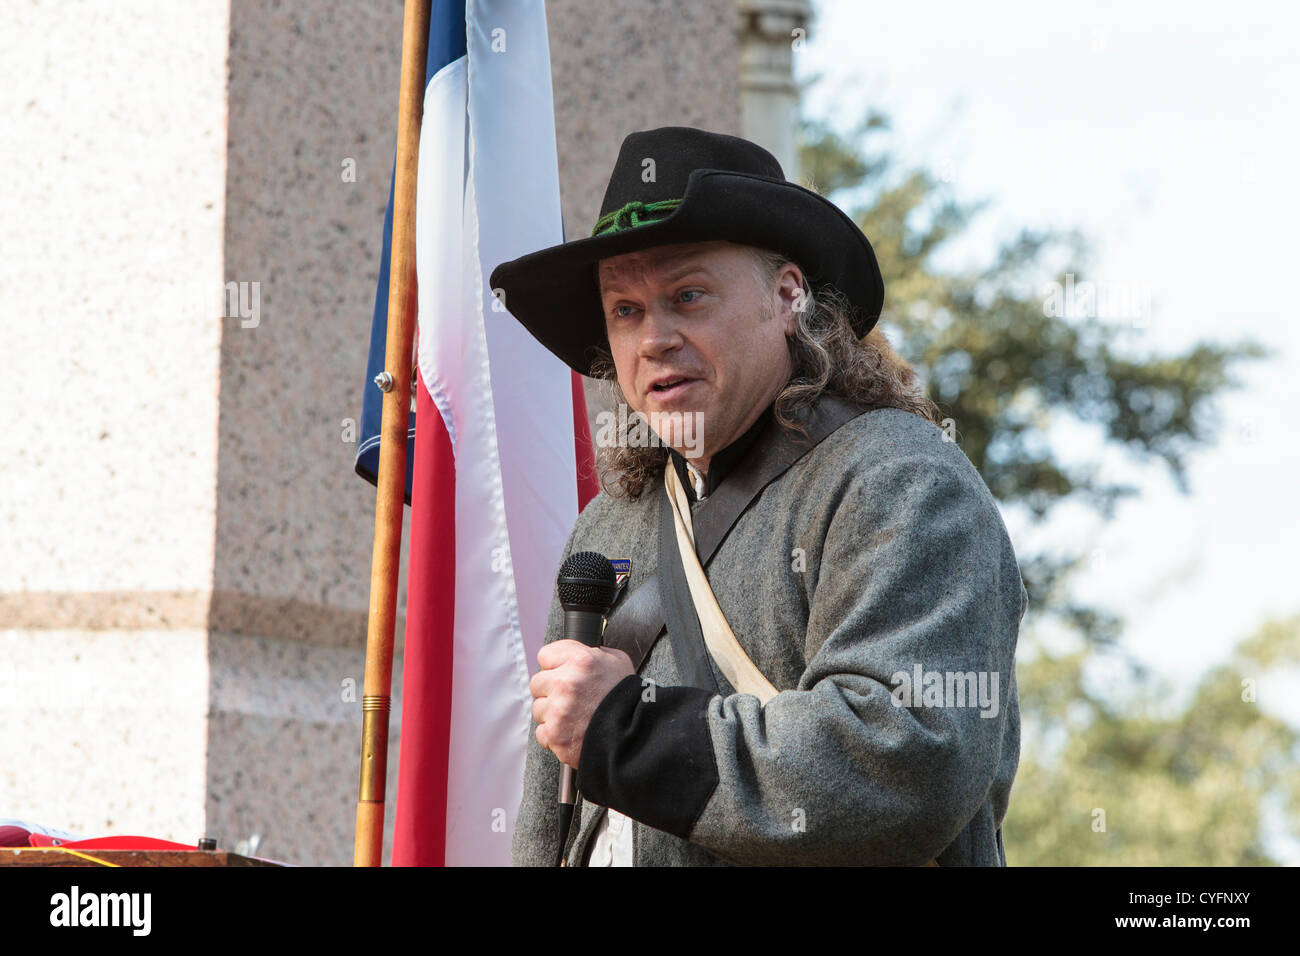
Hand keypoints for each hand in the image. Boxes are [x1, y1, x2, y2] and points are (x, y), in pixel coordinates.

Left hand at [531, 640, 635, 768]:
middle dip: (551, 690)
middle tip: (571, 698)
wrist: (635, 734)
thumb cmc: (627, 698)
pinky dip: (554, 734)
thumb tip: (577, 652)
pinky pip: (542, 732)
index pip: (545, 655)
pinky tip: (572, 731)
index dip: (555, 665)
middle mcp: (566, 682)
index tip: (563, 673)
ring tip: (574, 717)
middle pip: (537, 683)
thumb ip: (593, 653)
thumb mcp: (617, 662)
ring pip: (538, 708)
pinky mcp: (555, 733)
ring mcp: (558, 709)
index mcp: (580, 660)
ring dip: (552, 713)